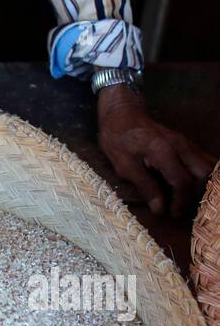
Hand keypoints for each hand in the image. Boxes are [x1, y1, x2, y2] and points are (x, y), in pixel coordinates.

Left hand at [97, 85, 215, 217]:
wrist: (122, 112)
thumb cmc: (118, 137)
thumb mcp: (123, 165)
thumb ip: (145, 186)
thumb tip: (160, 209)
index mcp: (163, 151)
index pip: (183, 182)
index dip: (180, 202)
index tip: (172, 213)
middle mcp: (180, 146)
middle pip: (203, 174)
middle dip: (195, 194)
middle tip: (180, 206)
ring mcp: (186, 142)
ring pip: (207, 166)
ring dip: (200, 184)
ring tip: (185, 198)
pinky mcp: (186, 143)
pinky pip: (203, 160)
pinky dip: (201, 175)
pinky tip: (190, 185)